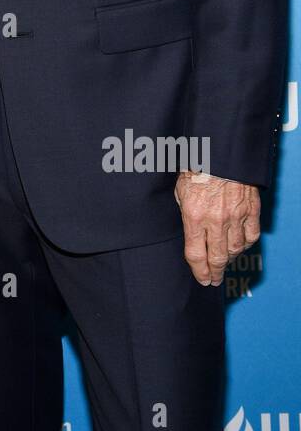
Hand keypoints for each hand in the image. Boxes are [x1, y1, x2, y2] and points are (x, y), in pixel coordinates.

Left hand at [173, 170, 260, 286]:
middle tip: (215, 280)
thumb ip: (184, 212)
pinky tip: (240, 246)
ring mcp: (236, 216)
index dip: (199, 272)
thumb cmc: (195, 167)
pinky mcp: (251, 210)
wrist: (221, 150)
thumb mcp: (179, 190)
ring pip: (236, 249)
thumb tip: (189, 231)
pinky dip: (246, 244)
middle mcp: (215, 220)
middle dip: (215, 273)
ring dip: (230, 260)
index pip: (196, 255)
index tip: (202, 279)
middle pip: (217, 258)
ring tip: (225, 264)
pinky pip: (251, 236)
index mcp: (194, 216)